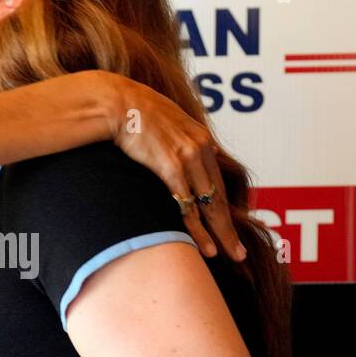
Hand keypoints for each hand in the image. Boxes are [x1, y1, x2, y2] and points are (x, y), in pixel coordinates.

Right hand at [102, 72, 246, 261]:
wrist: (116, 102)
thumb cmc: (134, 111)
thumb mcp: (168, 120)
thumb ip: (184, 138)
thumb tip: (199, 152)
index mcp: (201, 138)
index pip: (217, 182)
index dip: (224, 208)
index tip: (229, 228)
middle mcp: (200, 148)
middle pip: (219, 197)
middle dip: (229, 228)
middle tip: (239, 253)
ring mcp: (188, 158)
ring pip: (209, 205)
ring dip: (218, 234)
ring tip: (227, 255)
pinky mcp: (171, 166)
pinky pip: (187, 205)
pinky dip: (197, 229)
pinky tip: (204, 246)